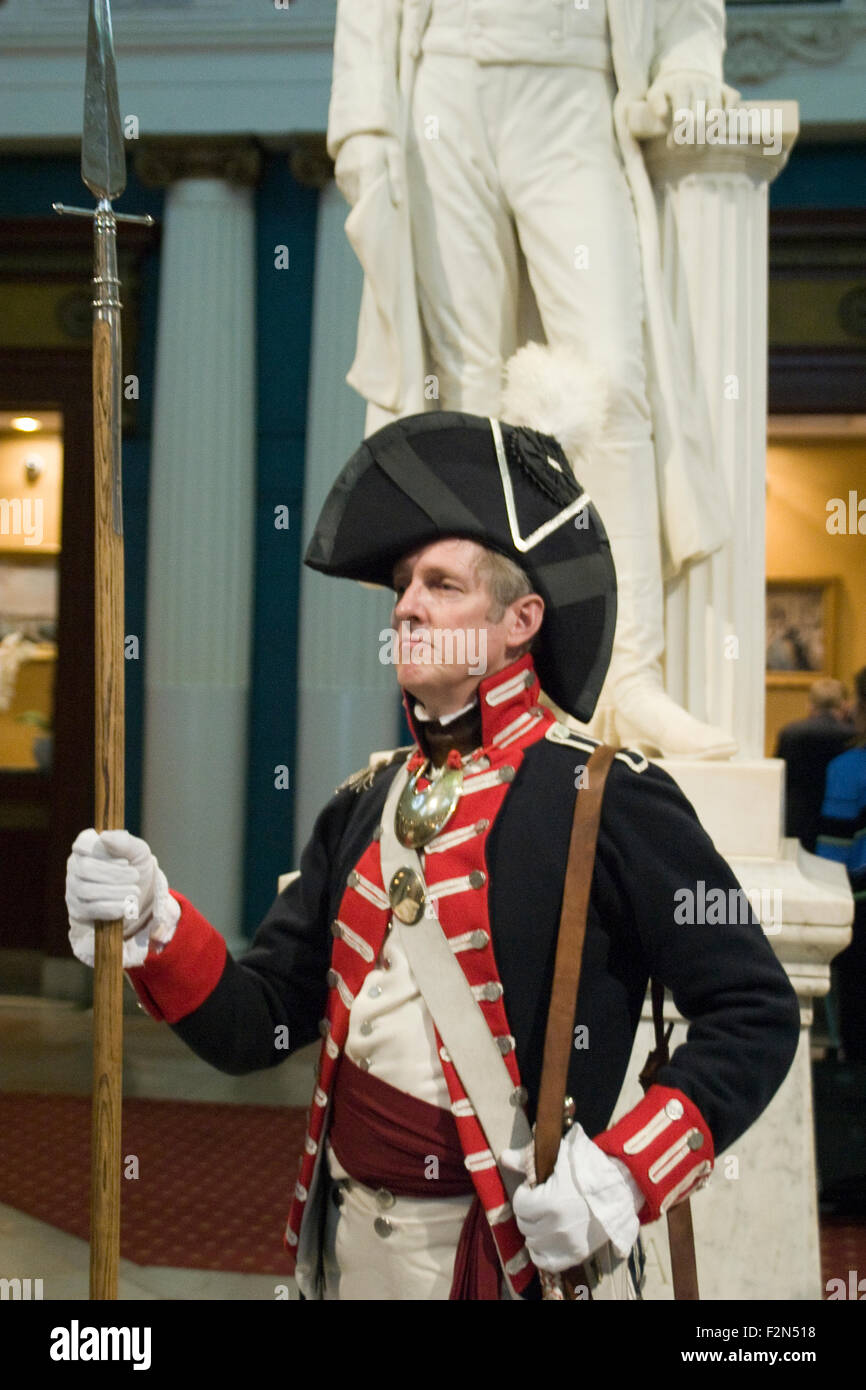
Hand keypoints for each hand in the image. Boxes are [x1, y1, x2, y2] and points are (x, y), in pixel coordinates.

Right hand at [66, 828, 178, 967]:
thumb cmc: (136, 867)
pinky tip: (124, 906)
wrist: (141, 896)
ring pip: (86, 890)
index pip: (83, 844)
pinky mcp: (77, 910)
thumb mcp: (138, 852)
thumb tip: (104, 836)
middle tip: (135, 876)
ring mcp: (73, 888)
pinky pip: (88, 910)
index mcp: (86, 846)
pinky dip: (109, 908)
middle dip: (113, 874)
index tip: (125, 861)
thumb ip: (124, 841)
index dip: (104, 853)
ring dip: (114, 891)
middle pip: (85, 868)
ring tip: (134, 891)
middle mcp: (75, 865)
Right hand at [334, 132, 403, 208]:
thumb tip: (397, 202)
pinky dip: (358, 194)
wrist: (360, 128)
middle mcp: (352, 172)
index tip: (384, 217)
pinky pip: (349, 193)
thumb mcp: (394, 154)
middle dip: (372, 206)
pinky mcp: (339, 177)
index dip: (376, 210)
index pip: (369, 198)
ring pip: (355, 199)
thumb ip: (397, 177)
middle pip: (362, 202)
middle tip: (384, 206)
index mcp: (367, 166)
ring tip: (375, 192)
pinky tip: (365, 184)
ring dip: (365, 200)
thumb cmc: (382, 142)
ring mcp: (343, 175)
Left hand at [501, 1124, 642, 1273]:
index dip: (525, 1194)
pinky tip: (546, 1239)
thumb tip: (504, 1158)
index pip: (520, 1205)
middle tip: (540, 1203)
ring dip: (534, 1230)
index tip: (534, 1188)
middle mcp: (556, 1227)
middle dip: (528, 1212)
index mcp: (550, 1202)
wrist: (622, 1188)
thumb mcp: (560, 1156)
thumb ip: (528, 1158)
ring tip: (545, 1218)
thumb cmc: (589, 1168)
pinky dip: (541, 1252)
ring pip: (533, 1243)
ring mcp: (567, 1243)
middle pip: (524, 1225)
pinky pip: (547, 1262)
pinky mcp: (578, 1254)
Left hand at [626, 71, 740, 140]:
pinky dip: (726, 117)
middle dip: (692, 140)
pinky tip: (716, 130)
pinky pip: (731, 103)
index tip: (671, 146)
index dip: (677, 135)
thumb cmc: (666, 92)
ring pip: (716, 114)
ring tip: (699, 149)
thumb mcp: (655, 95)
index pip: (681, 116)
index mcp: (677, 86)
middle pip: (698, 119)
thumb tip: (660, 115)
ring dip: (709, 136)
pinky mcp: (726, 88)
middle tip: (685, 151)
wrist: (686, 71)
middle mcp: (697, 84)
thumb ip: (654, 105)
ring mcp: (713, 86)